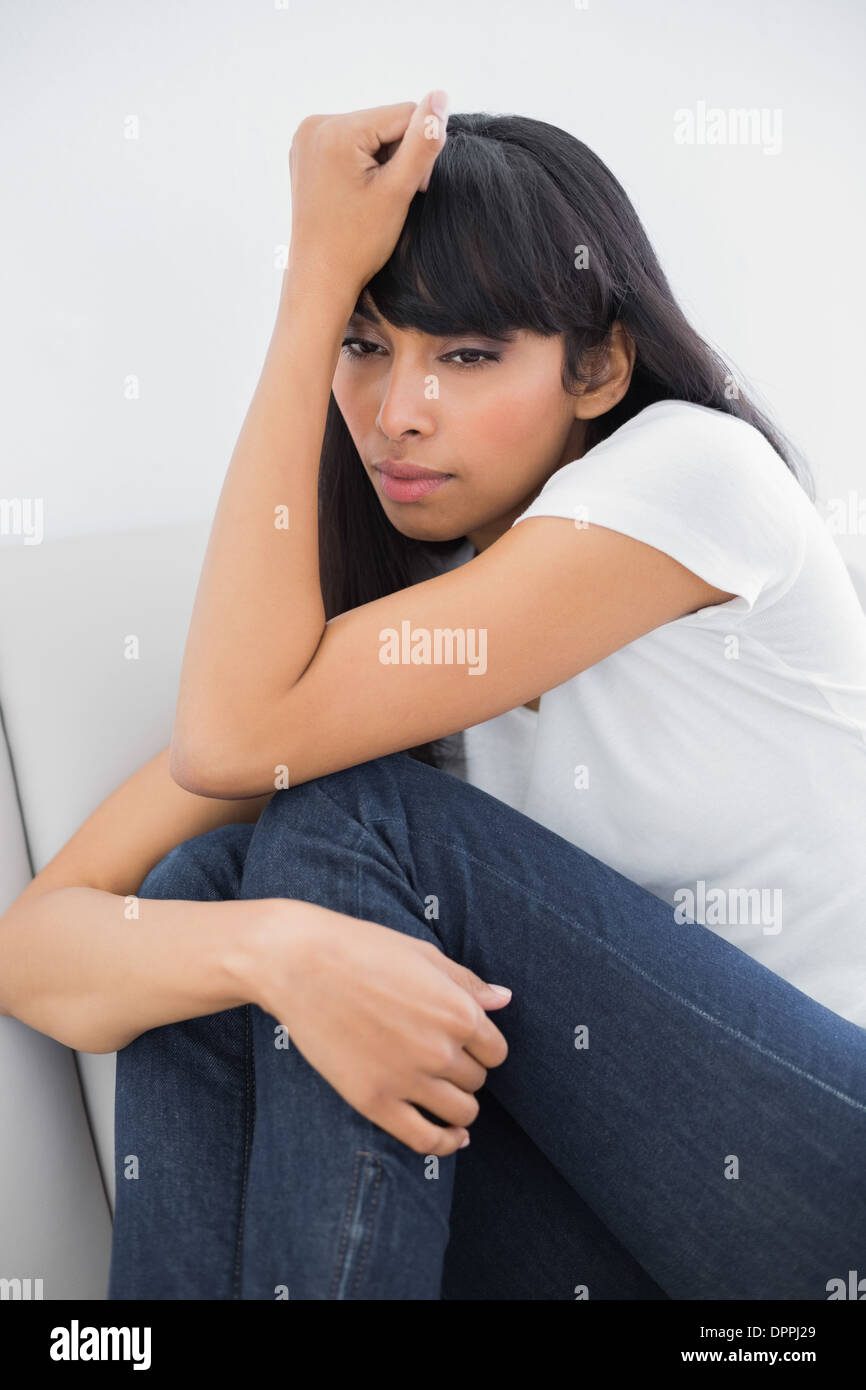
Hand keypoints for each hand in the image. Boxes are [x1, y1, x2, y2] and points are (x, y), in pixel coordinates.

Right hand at [248, 897, 510, 1155]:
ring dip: (457, 1105)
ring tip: (443, 1093)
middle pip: (477, 1081)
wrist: (300, 964)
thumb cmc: (362, 950)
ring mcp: (408, 1079)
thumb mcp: (423, 955)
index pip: (496, 1051)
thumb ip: (467, 983)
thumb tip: (504, 999)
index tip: (465, 1044)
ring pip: (461, 1113)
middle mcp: (441, 1050)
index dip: (482, 1048)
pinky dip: (444, 1144)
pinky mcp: (375, 1102)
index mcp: (459, 1012)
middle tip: (440, 1059)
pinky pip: (425, 1140)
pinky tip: (450, 1137)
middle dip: (464, 1071)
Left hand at [286, 91, 448, 297]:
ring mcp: (307, 138)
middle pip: (384, 122)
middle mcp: (316, 125)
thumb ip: (423, 142)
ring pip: (370, 133)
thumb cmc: (358, 243)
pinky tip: (359, 193)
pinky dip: (364, 164)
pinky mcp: (307, 152)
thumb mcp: (398, 190)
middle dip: (398, 156)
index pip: (403, 114)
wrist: (320, 278)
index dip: (419, 151)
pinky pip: (351, 144)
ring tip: (374, 199)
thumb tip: (440, 96)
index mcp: (336, 130)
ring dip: (383, 161)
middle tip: (391, 198)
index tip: (411, 189)